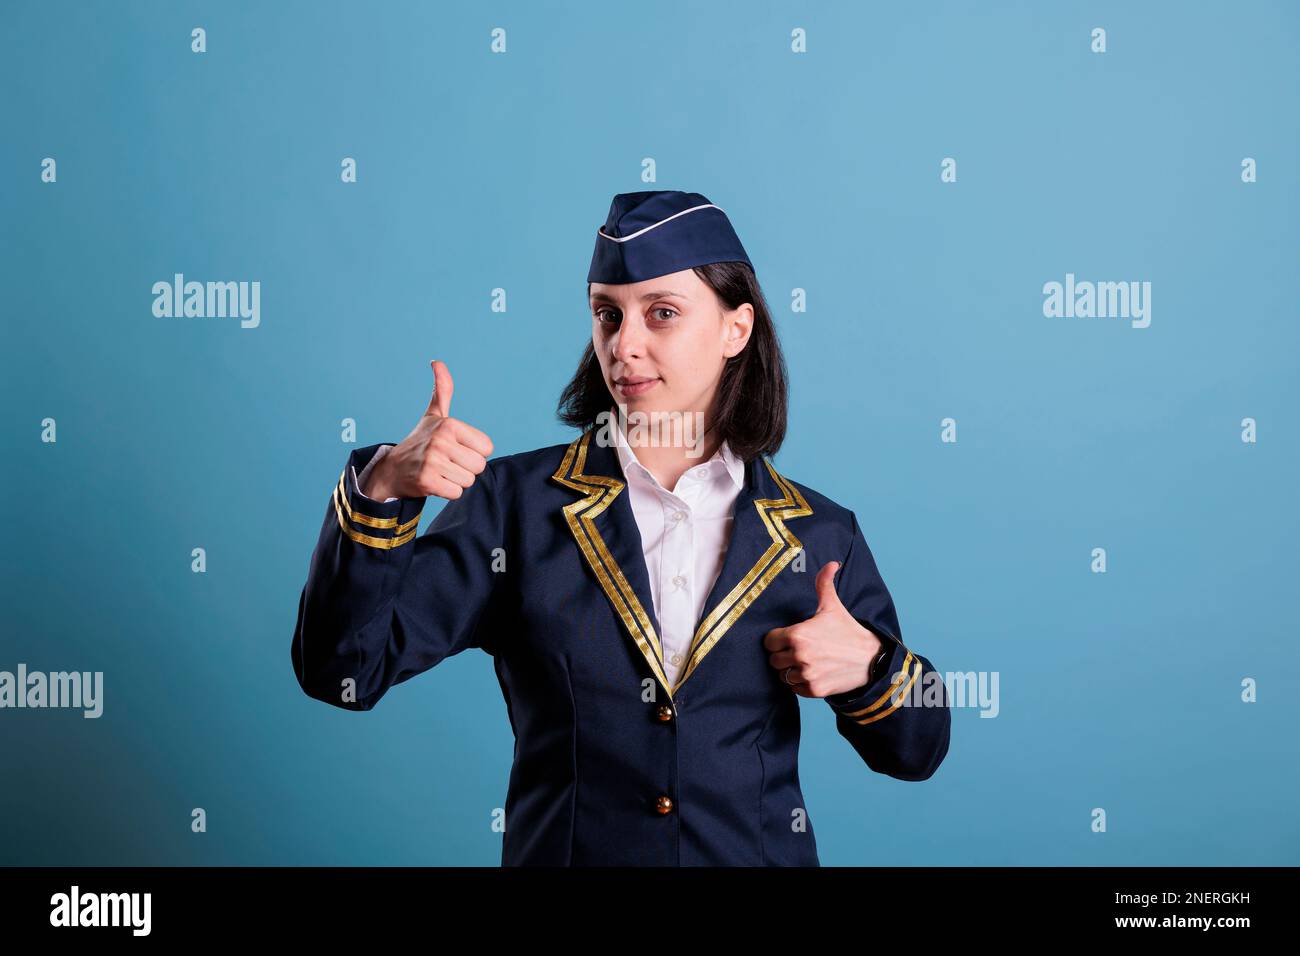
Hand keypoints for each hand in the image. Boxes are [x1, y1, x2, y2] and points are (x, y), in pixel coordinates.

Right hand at [365, 360, 494, 500]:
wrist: (392, 469)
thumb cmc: (420, 442)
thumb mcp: (434, 415)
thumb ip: (443, 390)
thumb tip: (437, 362)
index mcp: (449, 424)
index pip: (487, 448)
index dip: (473, 452)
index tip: (454, 449)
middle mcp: (441, 440)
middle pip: (479, 466)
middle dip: (466, 469)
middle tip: (446, 463)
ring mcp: (433, 461)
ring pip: (468, 481)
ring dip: (456, 481)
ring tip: (439, 472)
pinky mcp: (427, 481)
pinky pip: (456, 493)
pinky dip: (447, 492)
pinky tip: (433, 482)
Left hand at [762, 560, 882, 697]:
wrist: (872, 660)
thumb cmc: (848, 631)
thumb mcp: (833, 606)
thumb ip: (824, 584)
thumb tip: (831, 563)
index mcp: (798, 634)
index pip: (769, 641)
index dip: (777, 639)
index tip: (789, 638)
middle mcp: (800, 656)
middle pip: (773, 660)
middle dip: (783, 655)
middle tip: (800, 650)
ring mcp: (807, 674)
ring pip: (783, 675)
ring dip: (791, 670)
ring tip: (808, 662)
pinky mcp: (814, 690)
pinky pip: (794, 689)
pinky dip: (800, 684)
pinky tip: (814, 673)